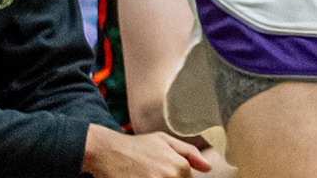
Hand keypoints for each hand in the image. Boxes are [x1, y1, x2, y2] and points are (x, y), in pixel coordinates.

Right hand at [84, 126, 209, 177]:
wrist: (108, 151)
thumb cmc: (138, 146)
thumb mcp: (165, 141)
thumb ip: (189, 154)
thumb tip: (208, 168)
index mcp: (179, 166)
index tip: (161, 171)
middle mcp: (170, 177)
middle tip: (152, 171)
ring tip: (146, 173)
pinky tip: (140, 177)